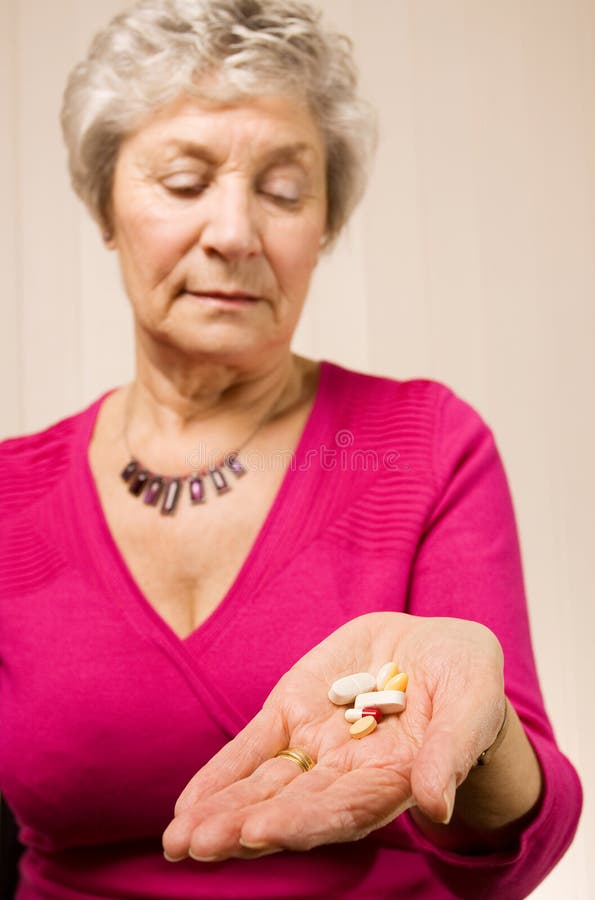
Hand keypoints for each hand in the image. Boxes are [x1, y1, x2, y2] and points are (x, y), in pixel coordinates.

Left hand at [162, 612, 505, 861]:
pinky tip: (188, 803)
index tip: (261, 833)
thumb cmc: (467, 679)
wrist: (436, 646)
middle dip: (241, 828)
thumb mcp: (471, 703)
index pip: (342, 809)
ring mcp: (315, 743)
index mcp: (392, 778)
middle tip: (195, 846)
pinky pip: (253, 747)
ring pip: (262, 784)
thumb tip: (436, 805)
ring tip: (178, 839)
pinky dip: (222, 774)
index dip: (302, 821)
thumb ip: (450, 751)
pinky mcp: (293, 711)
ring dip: (220, 811)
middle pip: (290, 807)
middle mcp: (346, 772)